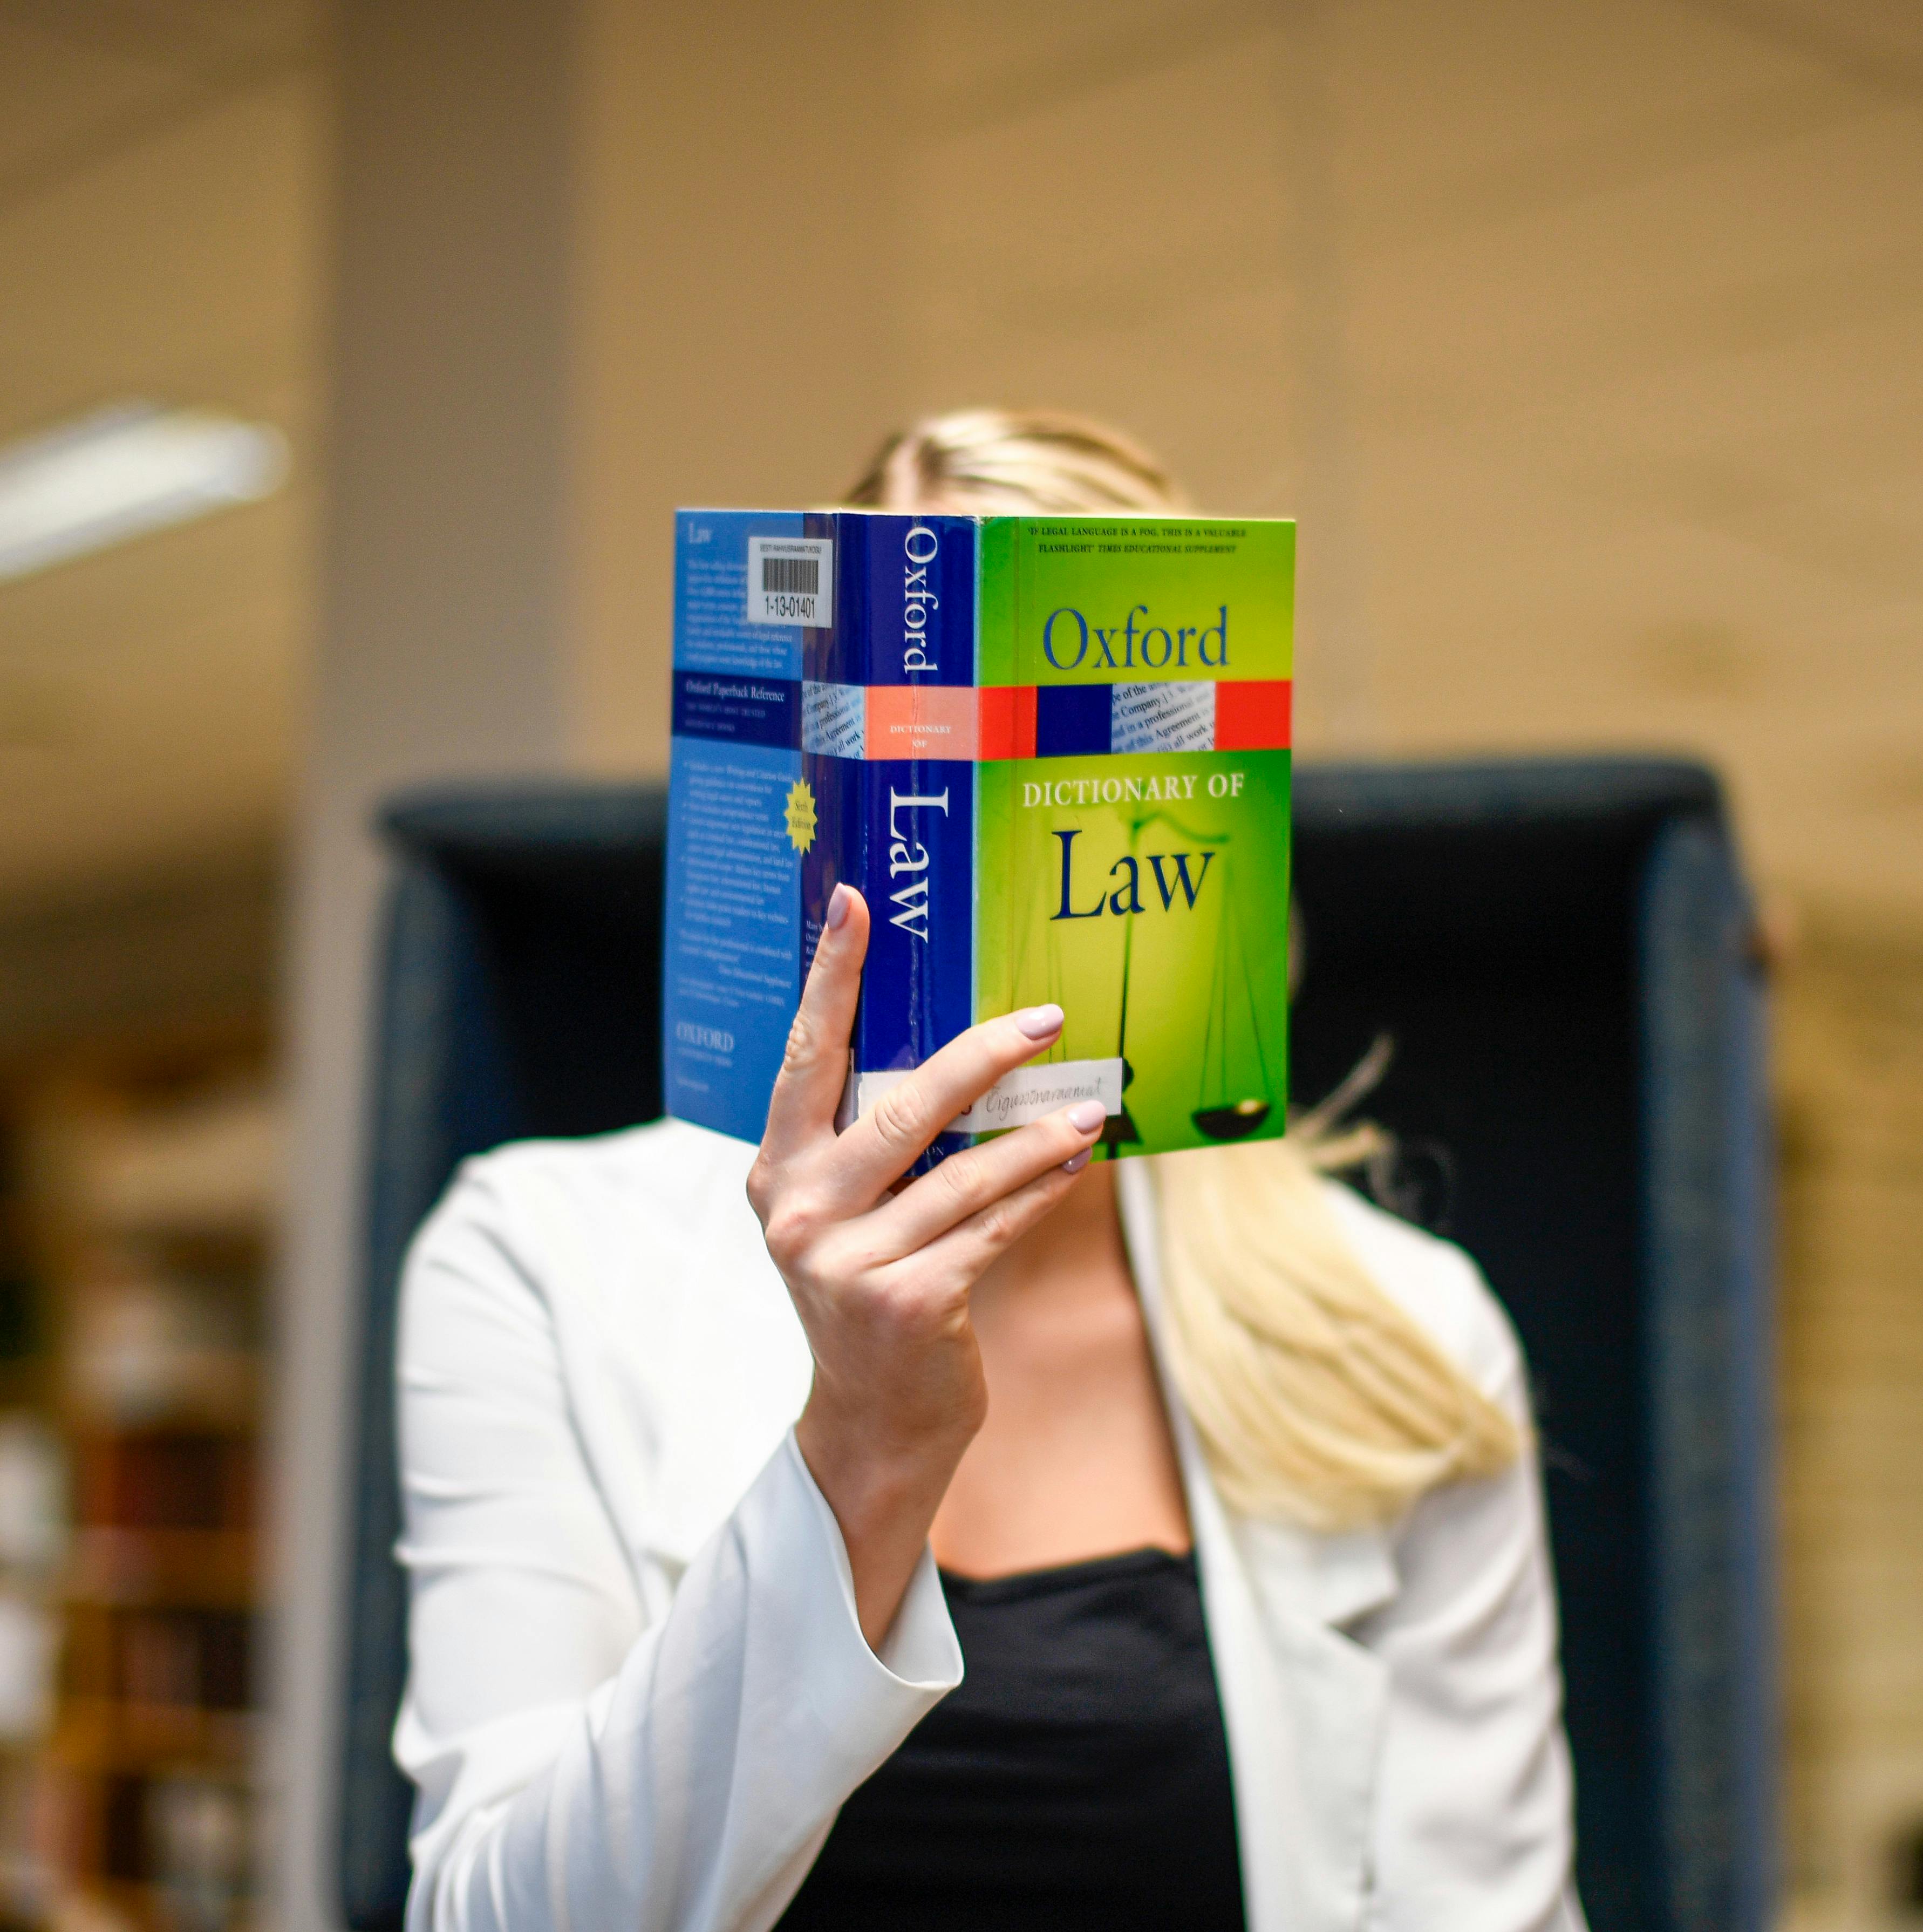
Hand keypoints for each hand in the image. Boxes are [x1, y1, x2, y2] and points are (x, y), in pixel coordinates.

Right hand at [745, 882, 1106, 1648]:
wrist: (871, 1426)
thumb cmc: (871, 1294)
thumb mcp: (851, 1215)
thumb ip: (876, 1144)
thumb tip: (964, 1050)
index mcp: (777, 1174)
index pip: (804, 1057)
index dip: (831, 978)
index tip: (856, 903)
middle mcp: (800, 1212)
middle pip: (899, 1106)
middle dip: (980, 1055)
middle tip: (1045, 1018)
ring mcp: (849, 1263)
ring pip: (964, 1172)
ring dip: (1036, 1133)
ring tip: (1089, 1105)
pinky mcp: (910, 1304)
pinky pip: (994, 1227)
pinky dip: (1041, 1191)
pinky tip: (1076, 1161)